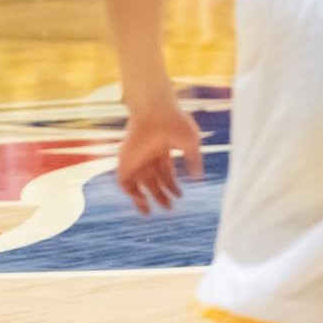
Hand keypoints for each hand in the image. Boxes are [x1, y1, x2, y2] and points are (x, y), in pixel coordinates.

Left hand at [116, 97, 203, 214]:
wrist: (155, 110)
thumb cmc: (175, 122)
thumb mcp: (191, 143)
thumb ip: (195, 160)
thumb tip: (198, 178)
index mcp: (162, 148)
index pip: (165, 172)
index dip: (172, 185)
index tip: (180, 196)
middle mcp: (147, 154)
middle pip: (152, 180)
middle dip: (160, 195)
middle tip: (169, 208)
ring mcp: (135, 157)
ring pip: (138, 183)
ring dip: (144, 199)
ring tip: (150, 212)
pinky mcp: (125, 160)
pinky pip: (124, 182)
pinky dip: (131, 194)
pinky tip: (143, 202)